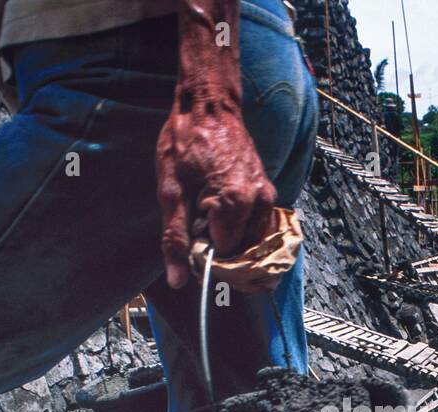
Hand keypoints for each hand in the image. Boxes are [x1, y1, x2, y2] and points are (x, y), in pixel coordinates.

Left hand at [156, 3, 274, 289]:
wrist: (209, 105)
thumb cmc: (185, 142)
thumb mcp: (170, 193)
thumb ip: (175, 239)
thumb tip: (178, 280)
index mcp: (235, 205)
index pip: (226, 259)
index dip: (205, 261)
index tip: (189, 250)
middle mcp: (259, 203)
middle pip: (243, 254)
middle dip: (221, 255)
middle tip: (195, 236)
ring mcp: (266, 197)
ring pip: (253, 243)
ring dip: (232, 243)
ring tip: (207, 223)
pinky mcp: (267, 192)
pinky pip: (258, 226)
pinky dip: (241, 231)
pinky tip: (221, 217)